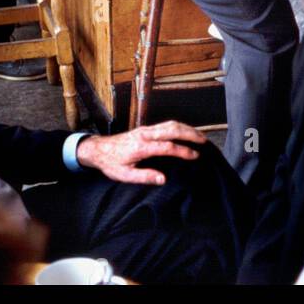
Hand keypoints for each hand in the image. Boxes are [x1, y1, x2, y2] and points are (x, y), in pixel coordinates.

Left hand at [75, 121, 206, 184]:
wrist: (98, 149)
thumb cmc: (111, 163)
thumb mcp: (125, 175)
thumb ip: (145, 176)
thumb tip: (164, 179)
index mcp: (141, 147)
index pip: (167, 146)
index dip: (183, 151)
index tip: (196, 156)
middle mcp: (145, 134)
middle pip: (172, 129)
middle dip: (190, 134)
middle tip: (205, 141)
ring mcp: (146, 129)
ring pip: (170, 124)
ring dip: (187, 128)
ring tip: (200, 136)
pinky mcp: (146, 128)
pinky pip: (166, 124)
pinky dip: (180, 127)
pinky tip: (187, 132)